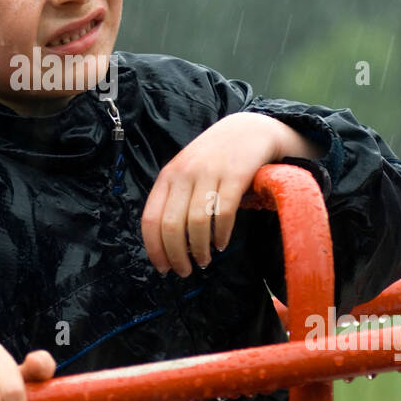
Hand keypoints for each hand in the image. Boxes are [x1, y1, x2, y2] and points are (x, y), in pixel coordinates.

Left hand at [141, 112, 319, 277]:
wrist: (249, 129)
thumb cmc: (215, 158)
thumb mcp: (187, 171)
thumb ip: (175, 198)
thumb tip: (167, 243)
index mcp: (167, 176)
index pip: (151, 219)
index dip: (154, 248)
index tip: (162, 267)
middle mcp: (184, 174)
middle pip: (170, 226)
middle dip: (176, 255)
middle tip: (184, 271)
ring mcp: (209, 173)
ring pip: (196, 223)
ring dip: (199, 249)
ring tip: (204, 260)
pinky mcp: (235, 175)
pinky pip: (224, 213)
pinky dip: (221, 235)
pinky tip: (220, 244)